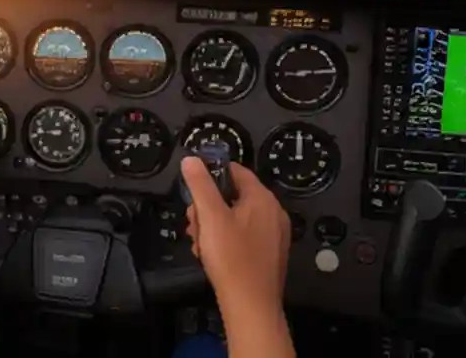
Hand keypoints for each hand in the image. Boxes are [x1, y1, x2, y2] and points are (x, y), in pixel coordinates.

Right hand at [182, 157, 290, 315]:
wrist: (251, 306)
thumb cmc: (231, 258)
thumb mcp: (210, 217)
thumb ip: (200, 185)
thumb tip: (191, 159)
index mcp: (262, 198)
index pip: (235, 170)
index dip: (210, 177)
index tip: (193, 193)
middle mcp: (274, 212)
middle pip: (234, 196)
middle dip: (208, 208)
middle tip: (194, 225)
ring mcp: (274, 235)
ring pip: (237, 218)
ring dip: (213, 226)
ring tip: (201, 244)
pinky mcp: (270, 254)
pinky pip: (245, 236)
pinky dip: (227, 241)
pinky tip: (214, 256)